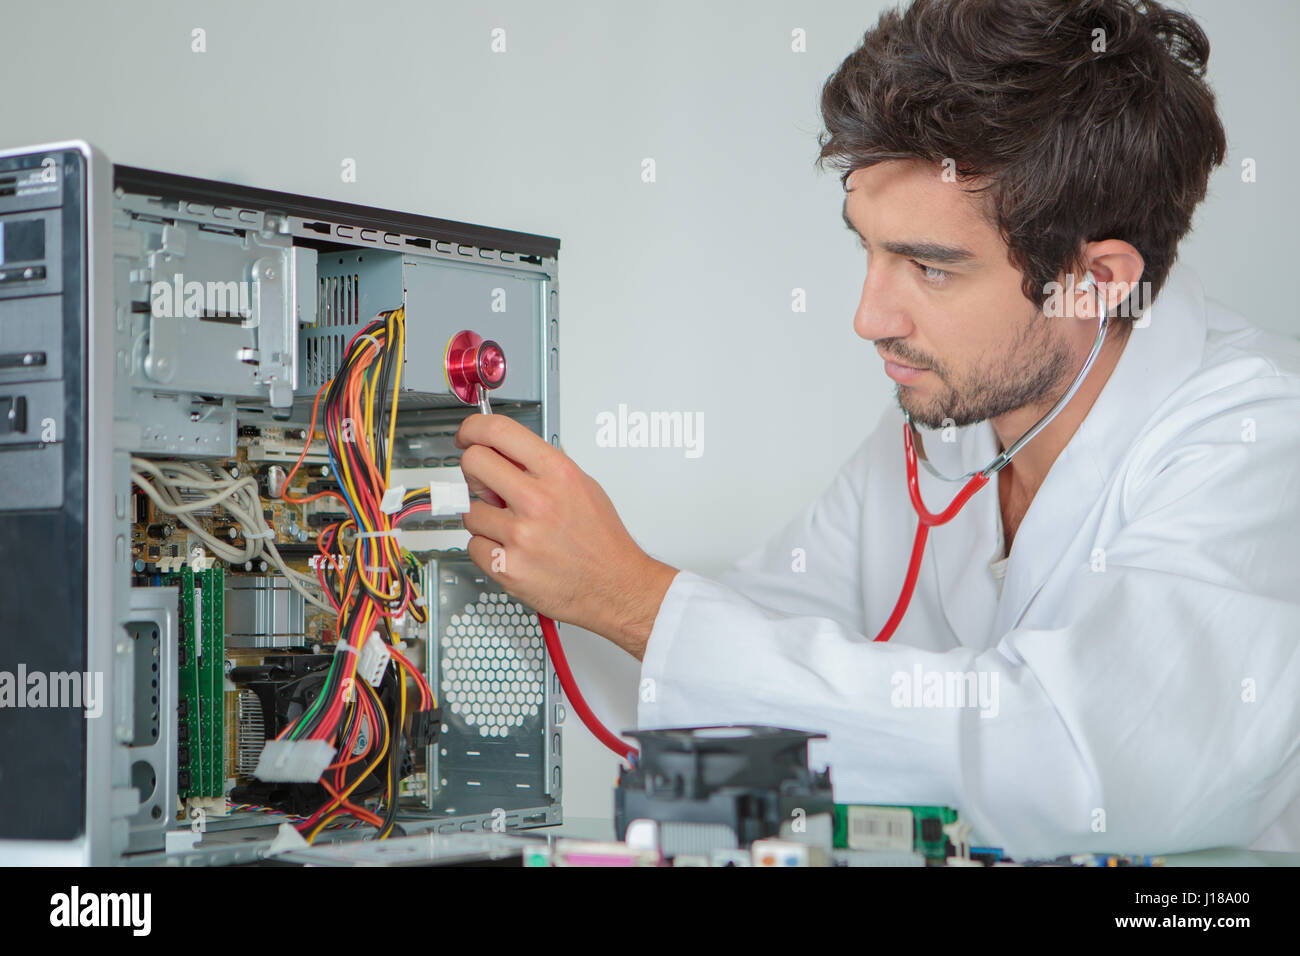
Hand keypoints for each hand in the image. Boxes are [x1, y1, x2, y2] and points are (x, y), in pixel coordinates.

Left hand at [452, 414, 677, 658]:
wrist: (614, 586)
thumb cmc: (601, 540)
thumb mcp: (583, 485)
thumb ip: (541, 466)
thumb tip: (504, 452)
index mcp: (558, 473)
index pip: (499, 431)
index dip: (472, 428)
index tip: (467, 436)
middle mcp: (538, 501)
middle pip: (473, 463)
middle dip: (474, 473)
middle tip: (486, 485)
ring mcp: (521, 536)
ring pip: (470, 511)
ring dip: (486, 519)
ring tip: (516, 530)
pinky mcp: (508, 567)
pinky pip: (474, 546)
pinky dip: (488, 549)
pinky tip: (513, 551)